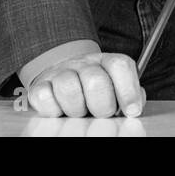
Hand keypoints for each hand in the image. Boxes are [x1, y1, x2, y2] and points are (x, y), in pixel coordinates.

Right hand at [25, 51, 145, 117]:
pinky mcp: (39, 85)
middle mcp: (83, 63)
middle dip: (102, 105)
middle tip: (101, 113)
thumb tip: (135, 106)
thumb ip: (129, 95)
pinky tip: (60, 110)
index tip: (131, 111)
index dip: (128, 90)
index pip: (120, 65)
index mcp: (105, 62)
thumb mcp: (115, 89)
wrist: (62, 77)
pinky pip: (44, 96)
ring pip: (68, 87)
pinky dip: (53, 109)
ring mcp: (60, 72)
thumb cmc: (93, 91)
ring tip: (79, 112)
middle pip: (95, 80)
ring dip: (76, 108)